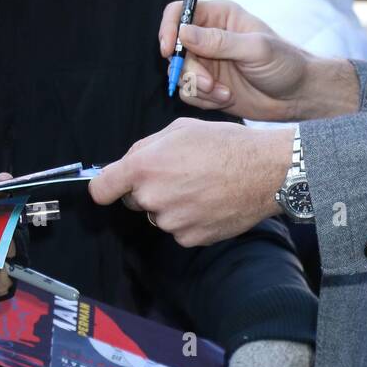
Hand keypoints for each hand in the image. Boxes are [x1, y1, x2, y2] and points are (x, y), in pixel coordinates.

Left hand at [88, 118, 293, 246]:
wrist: (265, 171)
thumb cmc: (226, 144)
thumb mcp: (181, 129)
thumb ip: (147, 146)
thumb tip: (129, 162)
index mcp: (144, 167)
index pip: (101, 189)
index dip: (106, 186)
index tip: (113, 186)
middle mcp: (152, 197)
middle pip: (134, 200)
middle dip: (150, 189)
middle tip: (181, 174)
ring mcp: (171, 222)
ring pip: (160, 215)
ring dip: (173, 205)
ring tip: (203, 186)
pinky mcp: (190, 238)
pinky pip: (180, 230)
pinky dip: (191, 219)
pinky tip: (211, 202)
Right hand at [159, 0, 310, 121]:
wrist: (298, 95)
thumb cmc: (284, 63)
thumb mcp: (255, 49)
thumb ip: (219, 42)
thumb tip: (183, 32)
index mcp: (219, 16)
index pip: (180, 12)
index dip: (169, 28)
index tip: (168, 50)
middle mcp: (208, 36)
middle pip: (174, 48)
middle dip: (187, 69)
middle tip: (209, 83)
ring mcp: (206, 62)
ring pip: (179, 73)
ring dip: (197, 87)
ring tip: (225, 93)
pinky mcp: (208, 85)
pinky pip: (188, 93)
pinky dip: (203, 100)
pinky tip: (227, 99)